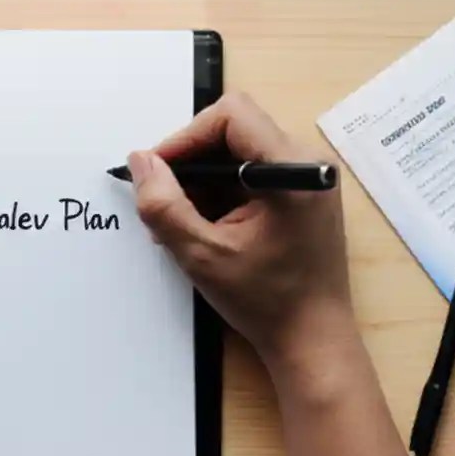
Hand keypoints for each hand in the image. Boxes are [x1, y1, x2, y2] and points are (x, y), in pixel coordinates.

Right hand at [127, 93, 357, 373]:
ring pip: (241, 151)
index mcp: (292, 170)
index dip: (186, 137)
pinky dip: (224, 191)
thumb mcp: (202, 255)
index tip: (158, 171)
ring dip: (205, 180)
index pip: (231, 115)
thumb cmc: (268, 303)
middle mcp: (308, 164)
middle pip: (236, 130)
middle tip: (164, 201)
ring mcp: (309, 178)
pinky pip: (254, 172)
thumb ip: (165, 205)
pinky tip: (207, 226)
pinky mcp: (304, 194)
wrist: (313, 340)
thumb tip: (141, 162)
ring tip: (183, 222)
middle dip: (192, 162)